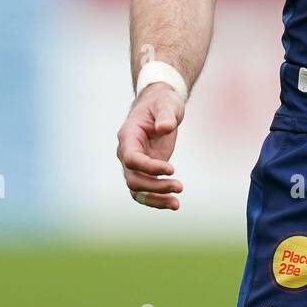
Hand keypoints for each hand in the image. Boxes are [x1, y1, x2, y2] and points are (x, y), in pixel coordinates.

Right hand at [117, 85, 185, 209]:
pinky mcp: (145, 170)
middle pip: (133, 179)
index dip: (149, 167)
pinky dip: (157, 199)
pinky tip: (174, 204)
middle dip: (155, 186)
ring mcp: (135, 164)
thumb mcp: (166, 103)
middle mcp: (127, 153)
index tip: (171, 169)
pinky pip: (145, 191)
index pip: (131, 159)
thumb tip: (165, 128)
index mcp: (128, 136)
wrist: (159, 106)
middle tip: (180, 186)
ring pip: (137, 190)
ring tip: (176, 204)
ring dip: (156, 198)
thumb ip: (165, 115)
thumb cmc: (162, 102)